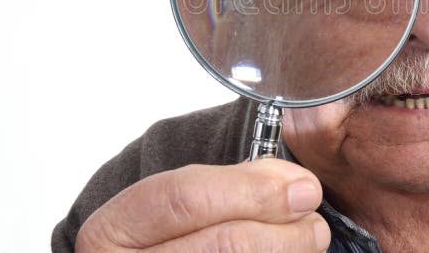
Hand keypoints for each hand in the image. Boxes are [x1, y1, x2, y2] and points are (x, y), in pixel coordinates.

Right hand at [75, 159, 330, 251]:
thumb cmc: (163, 243)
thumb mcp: (173, 208)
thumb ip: (228, 187)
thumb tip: (295, 184)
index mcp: (112, 231)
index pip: (184, 198)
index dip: (251, 189)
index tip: (303, 187)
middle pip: (223, 244)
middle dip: (283, 231)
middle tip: (315, 223)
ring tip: (308, 240)